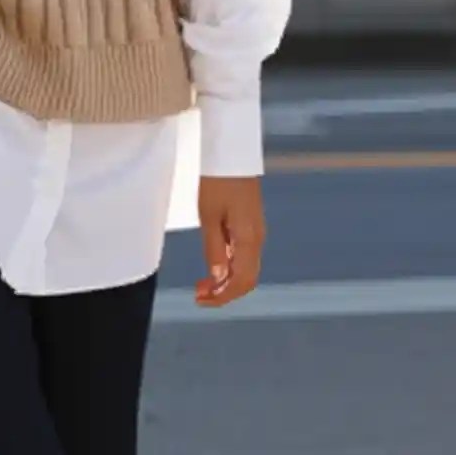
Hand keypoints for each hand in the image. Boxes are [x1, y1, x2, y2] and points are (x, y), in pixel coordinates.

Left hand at [195, 176, 265, 307]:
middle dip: (224, 293)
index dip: (222, 297)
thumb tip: (219, 279)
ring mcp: (256, 233)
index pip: (242, 282)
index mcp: (248, 239)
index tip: (201, 299)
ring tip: (202, 283)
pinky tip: (214, 268)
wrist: (232, 155)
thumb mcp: (209, 217)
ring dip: (226, 282)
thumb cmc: (218, 182)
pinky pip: (244, 257)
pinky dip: (230, 269)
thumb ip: (214, 249)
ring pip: (246, 270)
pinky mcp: (251, 226)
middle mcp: (257, 239)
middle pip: (247, 280)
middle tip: (198, 294)